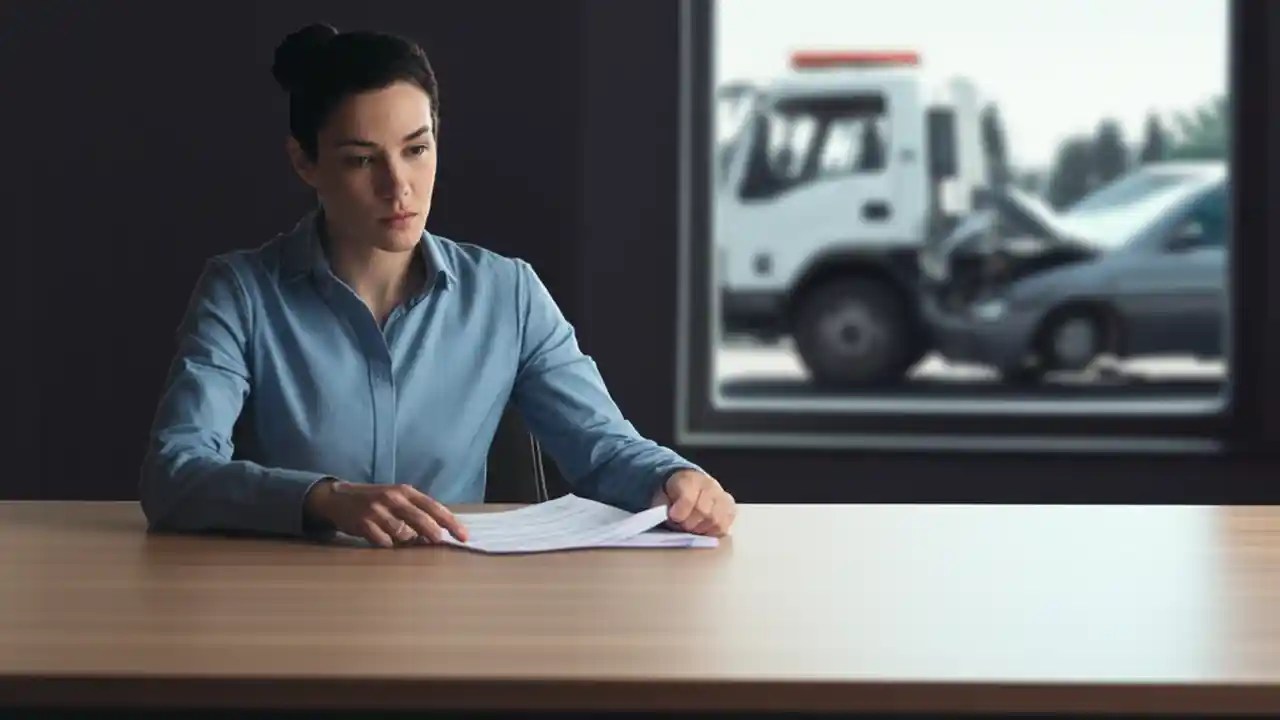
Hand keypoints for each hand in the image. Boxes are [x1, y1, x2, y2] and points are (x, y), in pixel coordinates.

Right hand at [304, 479, 468, 547]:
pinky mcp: (363, 523)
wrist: (339, 498)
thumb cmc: (375, 501)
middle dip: (435, 534)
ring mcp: (377, 510)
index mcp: (406, 491)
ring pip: (403, 533)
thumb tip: (440, 532)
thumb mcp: (397, 498)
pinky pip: (384, 542)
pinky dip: (389, 546)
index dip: (451, 522)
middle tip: (442, 544)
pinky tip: (387, 543)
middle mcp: (393, 498)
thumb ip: (417, 511)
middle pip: (421, 519)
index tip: (464, 536)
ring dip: (409, 542)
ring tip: (406, 543)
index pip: (434, 507)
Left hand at [651, 469, 736, 536]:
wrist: (689, 485)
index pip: (689, 497)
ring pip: (716, 520)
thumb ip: (662, 504)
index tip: (674, 517)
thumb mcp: (661, 494)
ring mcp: (723, 498)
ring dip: (701, 529)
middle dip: (690, 523)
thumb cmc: (674, 494)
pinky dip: (713, 532)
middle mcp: (710, 486)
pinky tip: (704, 529)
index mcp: (690, 479)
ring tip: (692, 528)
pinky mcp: (730, 510)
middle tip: (682, 525)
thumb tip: (666, 515)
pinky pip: (725, 526)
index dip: (681, 511)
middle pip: (704, 511)